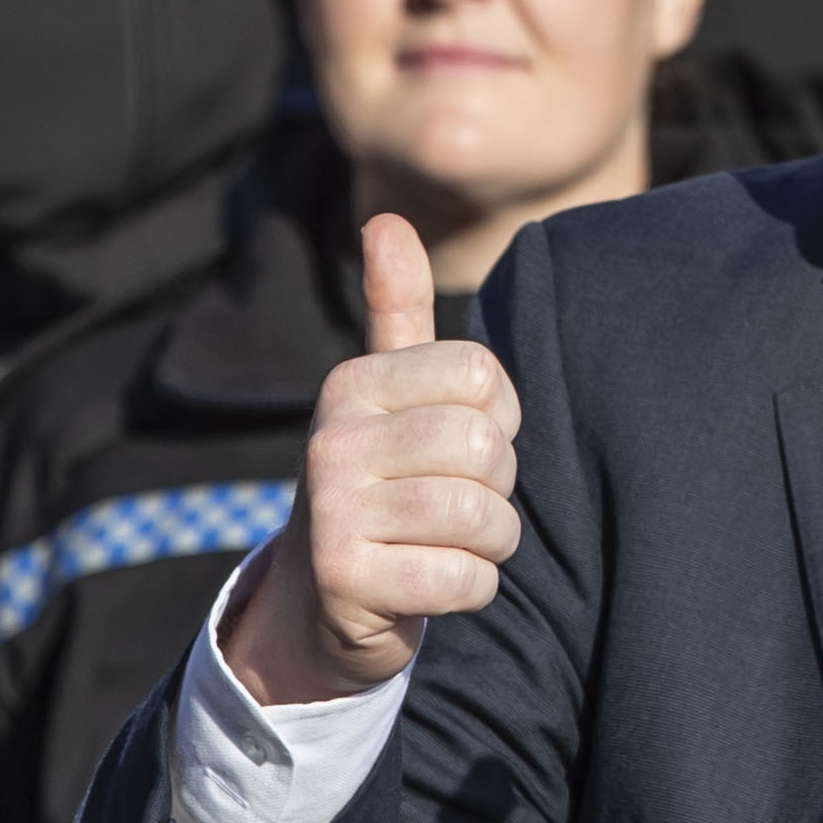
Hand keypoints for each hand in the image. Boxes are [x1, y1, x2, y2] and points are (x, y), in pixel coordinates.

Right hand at [219, 214, 522, 703]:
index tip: (464, 445)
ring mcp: (331, 508)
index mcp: (353, 383)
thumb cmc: (383, 484)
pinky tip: (434, 584)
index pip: (480, 375)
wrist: (322, 602)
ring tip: (452, 545)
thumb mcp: (387, 395)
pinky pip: (465, 579)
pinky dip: (472, 589)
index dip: (499, 418)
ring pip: (482, 515)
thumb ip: (396, 310)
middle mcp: (332, 437)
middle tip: (459, 506)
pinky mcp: (343, 578)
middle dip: (499, 489)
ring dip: (491, 544)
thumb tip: (386, 219)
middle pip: (487, 447)